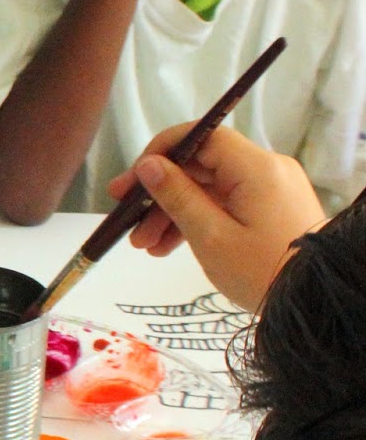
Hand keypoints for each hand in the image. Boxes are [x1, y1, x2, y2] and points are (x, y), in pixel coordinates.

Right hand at [106, 124, 325, 309]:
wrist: (314, 302)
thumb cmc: (261, 271)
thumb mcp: (211, 236)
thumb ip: (177, 196)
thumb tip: (149, 165)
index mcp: (256, 168)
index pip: (202, 137)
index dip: (162, 152)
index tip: (133, 180)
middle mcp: (266, 170)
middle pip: (201, 166)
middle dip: (161, 192)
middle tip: (126, 218)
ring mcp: (271, 190)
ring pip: (209, 188)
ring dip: (174, 212)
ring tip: (144, 245)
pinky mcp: (271, 210)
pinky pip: (225, 205)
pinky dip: (197, 220)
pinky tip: (167, 246)